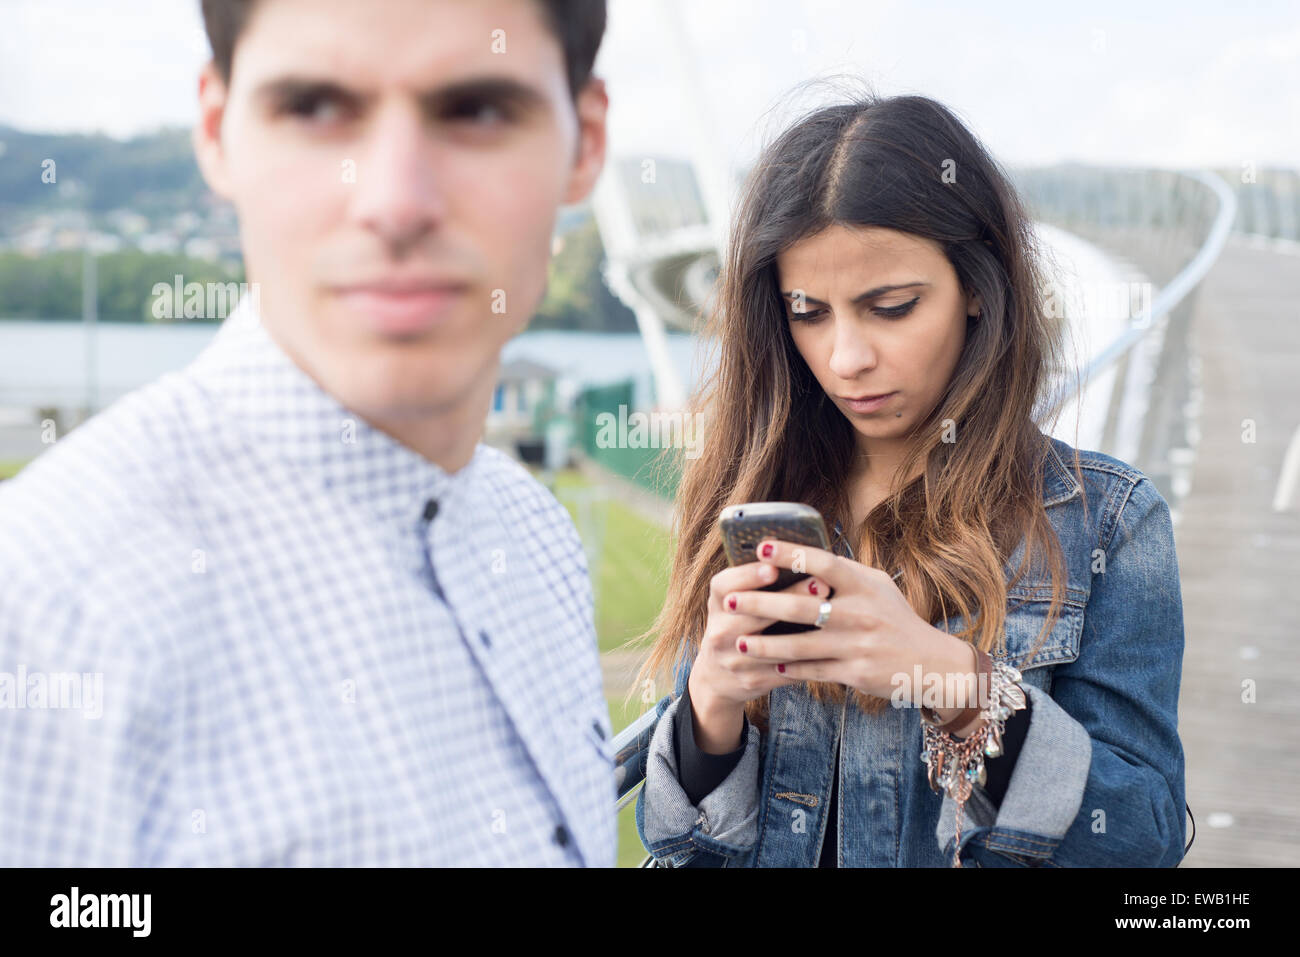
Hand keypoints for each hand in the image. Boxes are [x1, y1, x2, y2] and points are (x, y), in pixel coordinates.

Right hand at [687, 558, 834, 750]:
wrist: (717, 676)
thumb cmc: (738, 623)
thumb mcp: (735, 600)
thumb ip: (756, 580)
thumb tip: (797, 552)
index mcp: (717, 602)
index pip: (725, 585)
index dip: (748, 576)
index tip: (773, 567)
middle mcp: (719, 631)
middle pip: (753, 614)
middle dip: (789, 598)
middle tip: (820, 584)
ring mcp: (733, 659)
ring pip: (772, 645)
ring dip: (804, 631)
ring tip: (832, 616)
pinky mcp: (751, 681)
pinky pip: (784, 670)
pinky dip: (808, 658)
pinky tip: (832, 646)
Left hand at [721, 537, 984, 732]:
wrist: (930, 663)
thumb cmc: (896, 619)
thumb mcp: (877, 587)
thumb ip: (844, 573)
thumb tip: (804, 557)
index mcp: (864, 584)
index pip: (822, 563)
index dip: (790, 554)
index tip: (760, 548)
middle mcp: (860, 612)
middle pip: (801, 605)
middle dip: (762, 603)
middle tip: (731, 600)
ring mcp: (856, 644)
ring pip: (800, 645)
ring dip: (765, 643)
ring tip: (738, 641)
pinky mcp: (854, 672)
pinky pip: (812, 670)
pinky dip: (787, 668)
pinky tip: (766, 665)